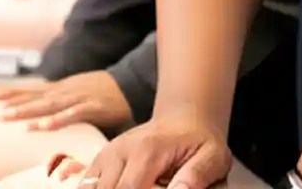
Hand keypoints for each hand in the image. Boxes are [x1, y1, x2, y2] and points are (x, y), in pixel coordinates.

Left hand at [0, 72, 134, 133]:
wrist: (127, 85)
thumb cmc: (92, 95)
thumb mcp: (63, 99)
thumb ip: (42, 107)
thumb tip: (19, 117)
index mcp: (45, 91)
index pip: (10, 92)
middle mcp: (54, 92)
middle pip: (19, 96)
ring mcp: (71, 98)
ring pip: (43, 104)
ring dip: (22, 111)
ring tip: (1, 117)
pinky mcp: (91, 106)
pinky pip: (72, 115)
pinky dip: (57, 120)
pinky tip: (42, 127)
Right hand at [80, 110, 232, 188]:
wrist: (185, 119)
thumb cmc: (200, 142)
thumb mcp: (213, 157)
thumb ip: (197, 176)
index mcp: (147, 151)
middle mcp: (119, 151)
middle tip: (155, 186)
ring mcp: (106, 155)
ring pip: (91, 188)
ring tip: (147, 184)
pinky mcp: (101, 161)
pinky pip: (88, 185)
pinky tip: (123, 186)